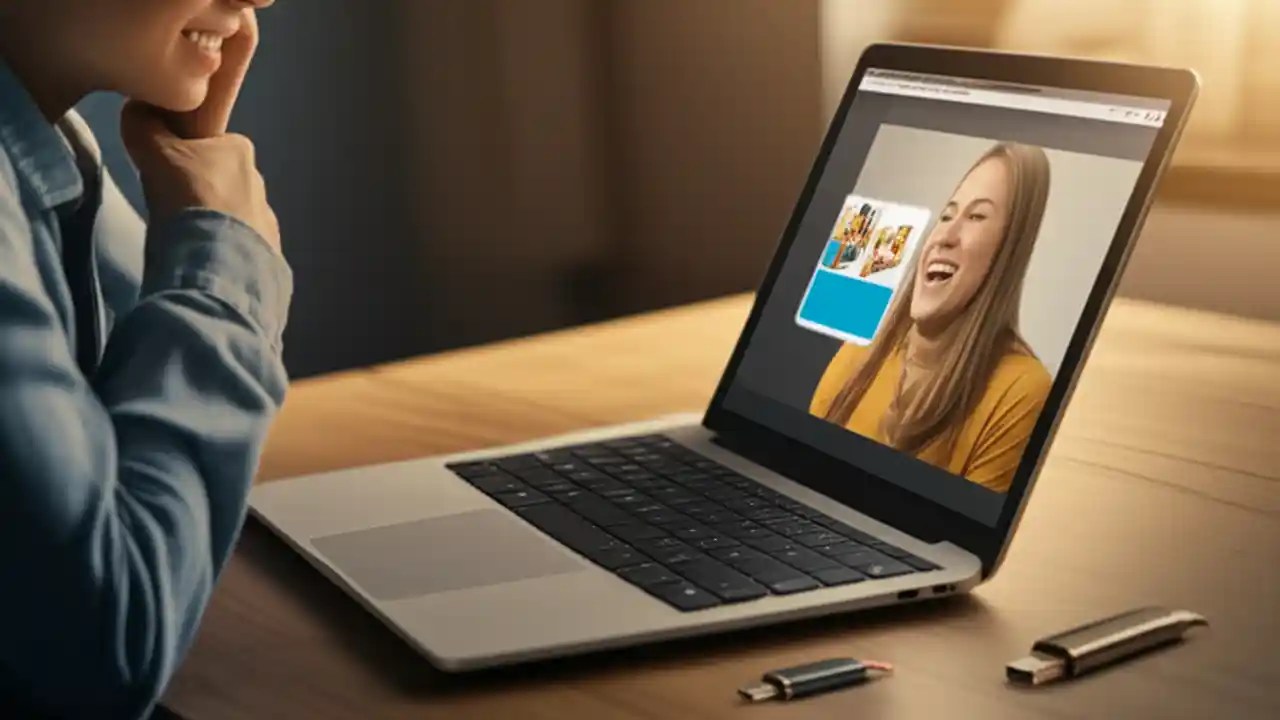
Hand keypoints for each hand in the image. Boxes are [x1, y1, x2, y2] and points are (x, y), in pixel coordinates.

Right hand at [121, 10, 280, 250]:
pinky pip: (241, 248)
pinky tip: (204, 261)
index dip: (183, 155)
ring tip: (186, 239)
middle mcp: (261, 183)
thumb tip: (139, 110)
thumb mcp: (156, 152)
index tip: (165, 174)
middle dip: (198, 192)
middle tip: (171, 209)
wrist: (219, 263)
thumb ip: (144, 126)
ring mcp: (268, 223)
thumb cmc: (188, 198)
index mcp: (241, 151)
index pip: (209, 144)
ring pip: (232, 217)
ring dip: (212, 224)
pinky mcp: (270, 258)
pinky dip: (223, 252)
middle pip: (220, 181)